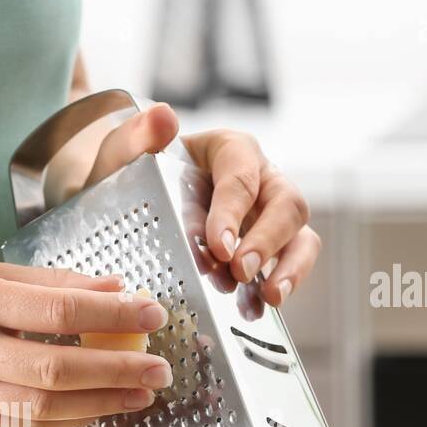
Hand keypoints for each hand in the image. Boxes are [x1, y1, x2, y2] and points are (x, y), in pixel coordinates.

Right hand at [0, 264, 173, 426]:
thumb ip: (42, 282)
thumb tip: (111, 288)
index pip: (56, 310)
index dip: (111, 314)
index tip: (151, 312)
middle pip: (57, 366)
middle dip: (117, 370)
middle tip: (160, 368)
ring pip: (43, 407)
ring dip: (100, 403)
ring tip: (140, 396)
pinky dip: (65, 422)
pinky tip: (94, 412)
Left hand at [84, 103, 320, 308]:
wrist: (132, 201)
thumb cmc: (133, 173)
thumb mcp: (124, 154)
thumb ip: (138, 136)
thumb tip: (163, 117)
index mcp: (231, 149)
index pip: (241, 175)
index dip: (234, 212)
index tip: (218, 246)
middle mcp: (262, 179)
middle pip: (286, 203)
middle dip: (267, 241)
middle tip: (240, 271)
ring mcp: (270, 216)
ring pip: (301, 235)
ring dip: (291, 267)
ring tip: (270, 297)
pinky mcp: (271, 248)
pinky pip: (291, 264)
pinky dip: (281, 285)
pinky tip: (259, 310)